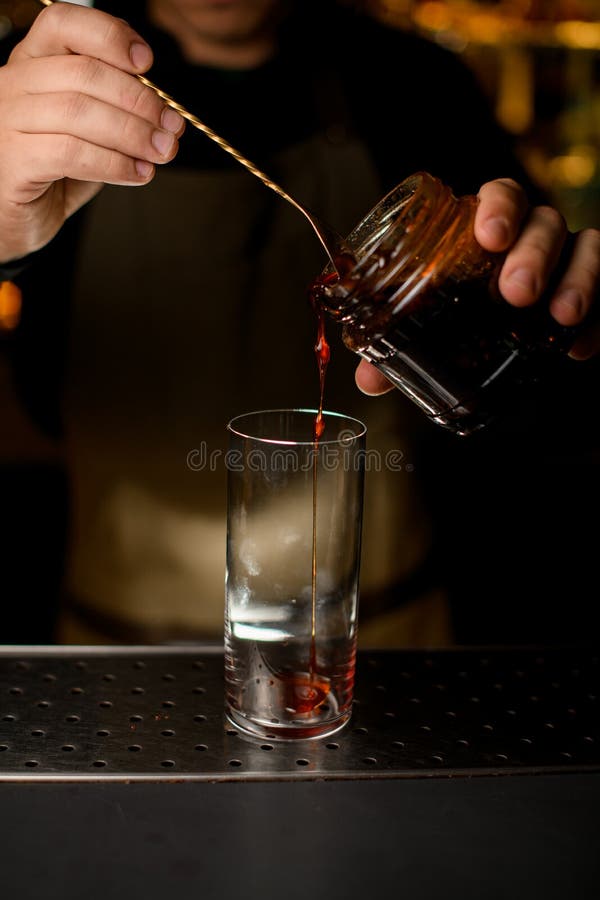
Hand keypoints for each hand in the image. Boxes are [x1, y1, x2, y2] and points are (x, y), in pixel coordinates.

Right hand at [0, 3, 183, 262]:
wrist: (14, 219)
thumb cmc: (52, 173)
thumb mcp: (86, 133)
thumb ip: (113, 113)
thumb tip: (165, 116)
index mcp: (31, 63)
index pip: (64, 23)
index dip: (109, 35)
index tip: (147, 63)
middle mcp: (13, 84)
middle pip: (83, 72)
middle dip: (139, 99)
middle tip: (171, 126)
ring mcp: (7, 122)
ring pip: (79, 112)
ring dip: (133, 133)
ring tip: (161, 152)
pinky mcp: (14, 162)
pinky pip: (71, 153)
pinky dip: (114, 164)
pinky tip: (138, 173)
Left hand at [356, 177, 599, 394]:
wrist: (499, 339)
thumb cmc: (458, 313)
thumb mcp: (426, 321)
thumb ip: (399, 341)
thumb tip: (369, 380)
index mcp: (486, 231)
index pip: (500, 196)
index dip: (498, 208)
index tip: (488, 237)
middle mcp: (531, 237)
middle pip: (544, 222)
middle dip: (533, 253)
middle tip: (516, 292)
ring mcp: (565, 261)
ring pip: (584, 247)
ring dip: (576, 278)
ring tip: (560, 314)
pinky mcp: (588, 290)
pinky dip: (598, 318)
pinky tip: (582, 346)